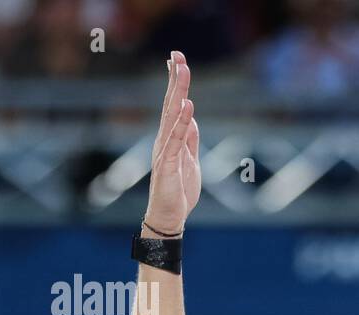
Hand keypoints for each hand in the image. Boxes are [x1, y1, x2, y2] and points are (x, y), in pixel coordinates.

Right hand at [144, 51, 200, 235]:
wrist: (169, 216)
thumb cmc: (179, 191)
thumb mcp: (191, 160)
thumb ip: (190, 140)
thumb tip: (193, 119)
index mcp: (171, 138)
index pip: (173, 105)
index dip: (175, 83)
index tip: (177, 60)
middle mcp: (165, 139)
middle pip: (171, 104)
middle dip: (175, 79)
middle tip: (177, 55)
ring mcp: (165, 150)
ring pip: (172, 116)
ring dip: (178, 93)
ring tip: (182, 71)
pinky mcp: (168, 164)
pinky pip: (176, 140)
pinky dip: (182, 123)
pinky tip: (187, 106)